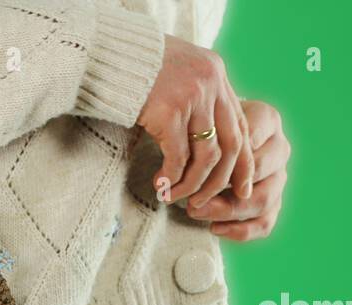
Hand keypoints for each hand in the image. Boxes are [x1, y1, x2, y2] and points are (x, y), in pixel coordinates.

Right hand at [137, 35, 253, 206]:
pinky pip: (177, 156)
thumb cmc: (136, 70)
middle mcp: (211, 84)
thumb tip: (202, 138)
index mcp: (217, 76)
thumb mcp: (177, 75)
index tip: (241, 187)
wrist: (108, 54)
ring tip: (175, 197)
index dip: (244, 162)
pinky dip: (171, 176)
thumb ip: (195, 99)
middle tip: (204, 203)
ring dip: (191, 184)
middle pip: (230, 145)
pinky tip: (160, 184)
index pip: (242, 126)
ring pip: (206, 156)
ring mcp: (193, 97)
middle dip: (220, 181)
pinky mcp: (169, 110)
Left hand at [185, 99, 289, 240]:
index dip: (219, 160)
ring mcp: (280, 177)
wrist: (217, 142)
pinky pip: (265, 222)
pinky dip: (240, 230)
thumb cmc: (210, 130)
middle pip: (256, 173)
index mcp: (268, 120)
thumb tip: (182, 167)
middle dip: (219, 188)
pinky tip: (214, 228)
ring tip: (196, 212)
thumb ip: (205, 138)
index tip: (191, 172)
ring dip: (227, 211)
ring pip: (262, 200)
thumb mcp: (208, 124)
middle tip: (190, 198)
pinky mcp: (275, 202)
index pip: (247, 141)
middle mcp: (279, 148)